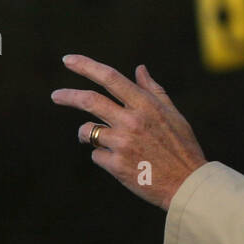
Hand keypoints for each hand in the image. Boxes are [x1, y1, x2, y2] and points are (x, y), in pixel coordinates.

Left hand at [52, 55, 207, 211]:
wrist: (188, 184)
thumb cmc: (183, 147)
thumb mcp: (174, 115)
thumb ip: (154, 91)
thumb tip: (140, 68)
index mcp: (146, 105)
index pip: (110, 78)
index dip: (86, 66)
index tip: (68, 60)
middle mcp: (132, 121)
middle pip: (89, 101)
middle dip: (67, 96)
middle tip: (56, 96)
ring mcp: (122, 143)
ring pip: (86, 131)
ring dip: (86, 134)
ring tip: (96, 140)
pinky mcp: (115, 165)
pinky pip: (96, 154)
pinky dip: (103, 156)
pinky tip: (120, 162)